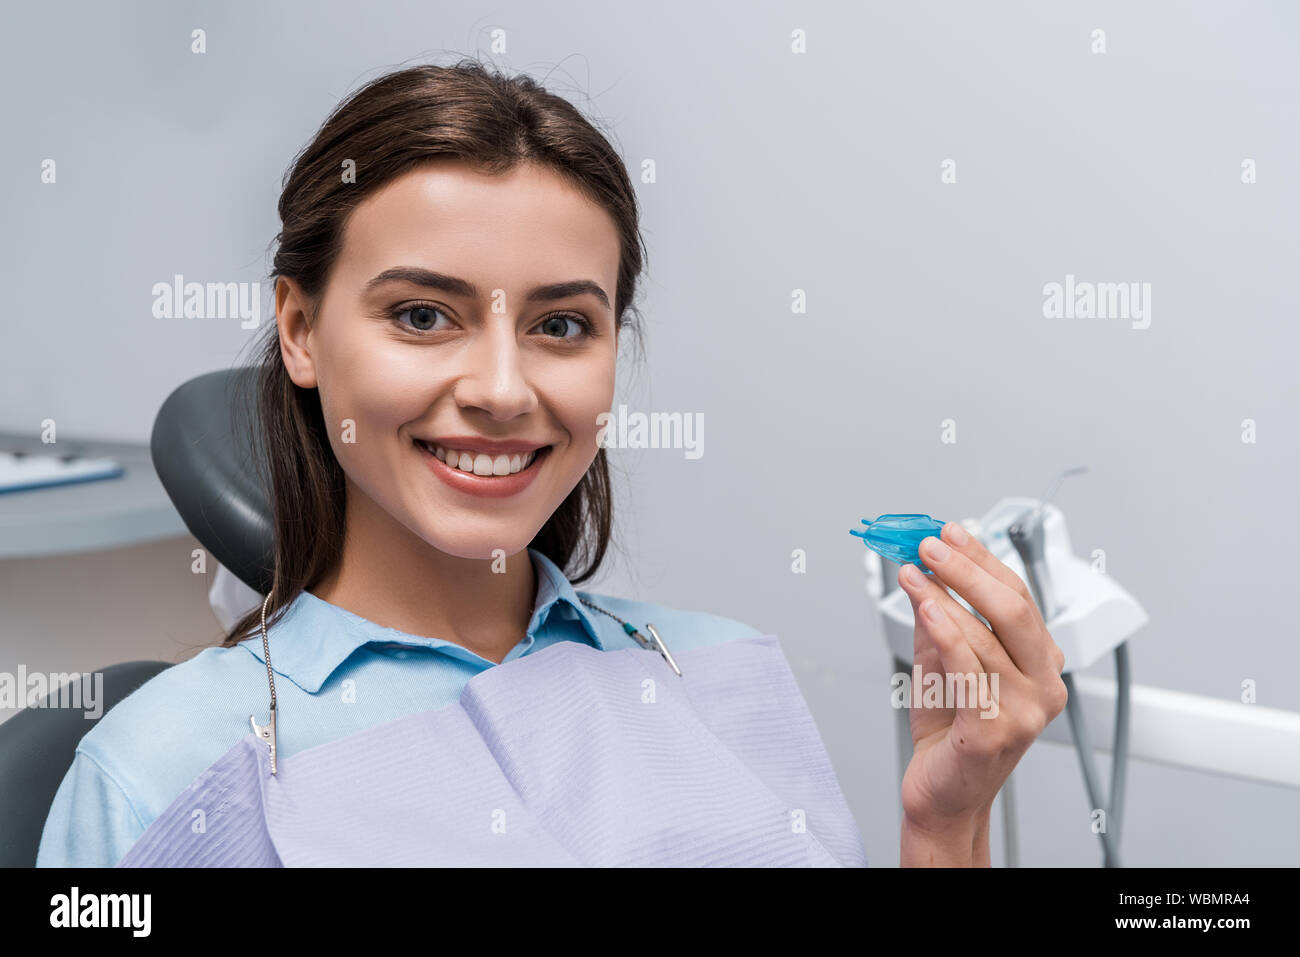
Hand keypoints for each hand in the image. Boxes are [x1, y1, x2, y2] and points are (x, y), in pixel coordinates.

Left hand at [896, 521, 1067, 837]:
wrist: (942, 793)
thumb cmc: (949, 730)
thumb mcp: (945, 661)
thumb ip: (943, 618)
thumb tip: (926, 567)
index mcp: (1043, 664)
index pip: (1018, 596)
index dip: (983, 559)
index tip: (950, 532)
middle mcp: (1045, 686)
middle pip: (1011, 608)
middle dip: (968, 568)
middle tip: (929, 544)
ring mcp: (1026, 710)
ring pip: (983, 635)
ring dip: (942, 596)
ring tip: (911, 574)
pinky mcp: (995, 731)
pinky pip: (968, 669)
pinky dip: (946, 632)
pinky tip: (926, 607)